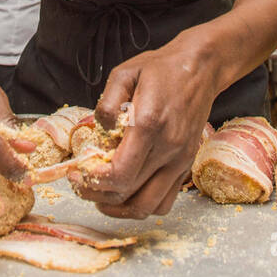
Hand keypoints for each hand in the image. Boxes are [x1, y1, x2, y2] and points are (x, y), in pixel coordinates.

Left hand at [72, 32, 217, 218]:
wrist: (200, 69)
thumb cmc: (161, 70)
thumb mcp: (124, 73)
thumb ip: (106, 103)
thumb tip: (98, 131)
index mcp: (148, 124)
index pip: (119, 174)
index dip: (92, 182)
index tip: (77, 173)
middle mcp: (167, 148)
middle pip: (127, 194)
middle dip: (96, 195)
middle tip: (80, 184)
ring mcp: (180, 161)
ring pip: (146, 206)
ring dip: (118, 208)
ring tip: (100, 195)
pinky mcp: (186, 166)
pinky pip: (164, 202)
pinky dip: (142, 206)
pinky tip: (127, 193)